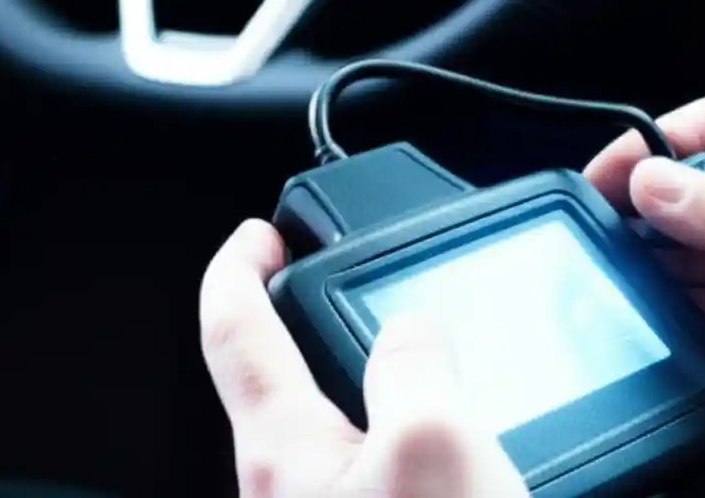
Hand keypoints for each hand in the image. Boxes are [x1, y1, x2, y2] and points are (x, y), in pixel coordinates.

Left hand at [198, 220, 527, 497]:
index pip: (235, 335)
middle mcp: (298, 488)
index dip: (238, 270)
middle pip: (286, 380)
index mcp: (288, 452)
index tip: (258, 233)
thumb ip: (414, 367)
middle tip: (356, 284)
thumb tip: (413, 333)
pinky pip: (390, 467)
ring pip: (346, 426)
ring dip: (382, 381)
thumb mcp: (433, 444)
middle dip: (318, 320)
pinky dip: (421, 434)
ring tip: (435, 356)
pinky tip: (469, 444)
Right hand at [586, 97, 704, 497]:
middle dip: (643, 228)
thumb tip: (657, 185)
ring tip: (630, 301)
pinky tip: (669, 361)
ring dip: (654, 298)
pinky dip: (681, 371)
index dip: (655, 149)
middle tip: (608, 244)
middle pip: (689, 220)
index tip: (608, 175)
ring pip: (691, 296)